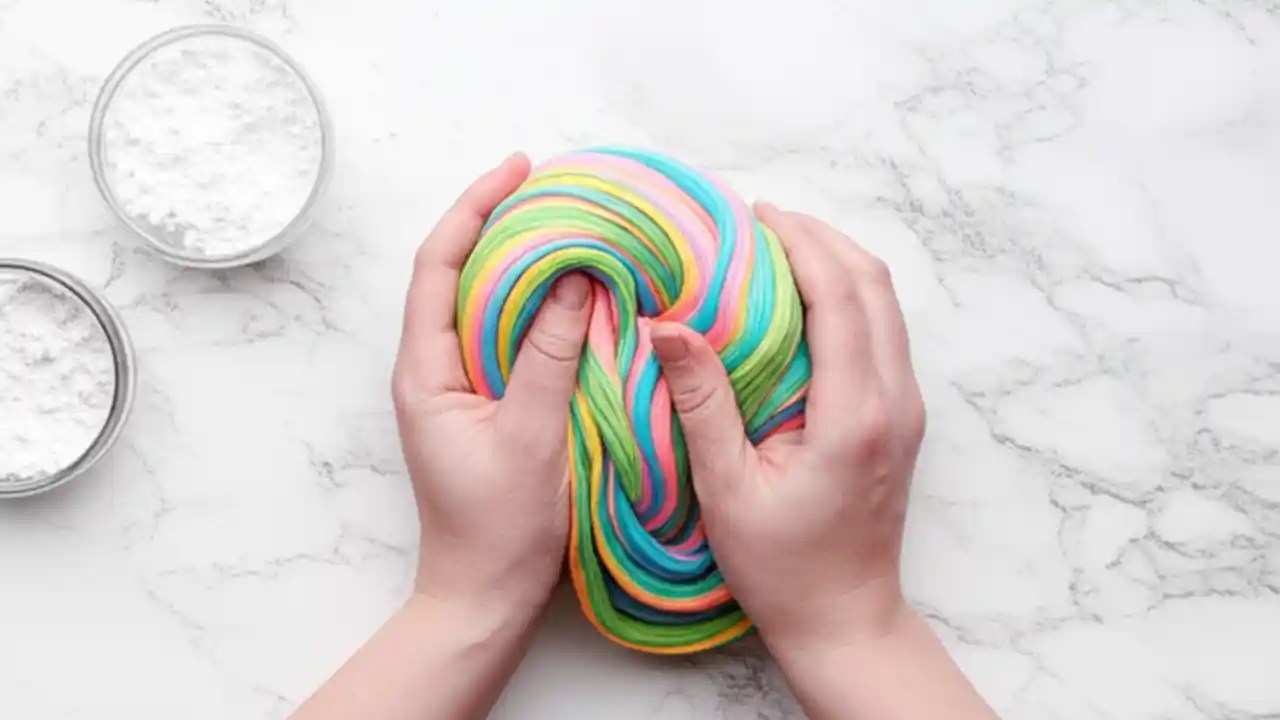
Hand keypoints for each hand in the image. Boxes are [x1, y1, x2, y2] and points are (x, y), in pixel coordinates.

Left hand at [392, 152, 590, 617]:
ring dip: (519, 260)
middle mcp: (433, 370)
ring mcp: (459, 387)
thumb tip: (575, 279)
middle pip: (457, 273)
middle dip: (498, 222)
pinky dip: (536, 304)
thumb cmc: (499, 529)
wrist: (485, 596)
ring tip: (564, 222)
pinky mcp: (486, 404)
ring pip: (483, 303)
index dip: (474, 210)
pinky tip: (572, 293)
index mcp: (425, 371)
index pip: (438, 266)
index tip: (517, 168)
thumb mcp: (532, 436)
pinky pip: (507, 336)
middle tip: (551, 186)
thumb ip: (551, 356)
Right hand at [651, 204, 992, 718]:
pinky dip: (848, 298)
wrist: (845, 618)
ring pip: (886, 305)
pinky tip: (802, 300)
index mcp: (854, 415)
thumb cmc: (782, 568)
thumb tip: (667, 326)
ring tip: (778, 247)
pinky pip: (883, 333)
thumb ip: (701, 402)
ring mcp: (906, 409)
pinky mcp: (901, 418)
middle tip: (762, 221)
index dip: (801, 243)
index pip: (841, 297)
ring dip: (837, 264)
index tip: (756, 215)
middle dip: (821, 238)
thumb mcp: (726, 489)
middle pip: (874, 286)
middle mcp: (894, 402)